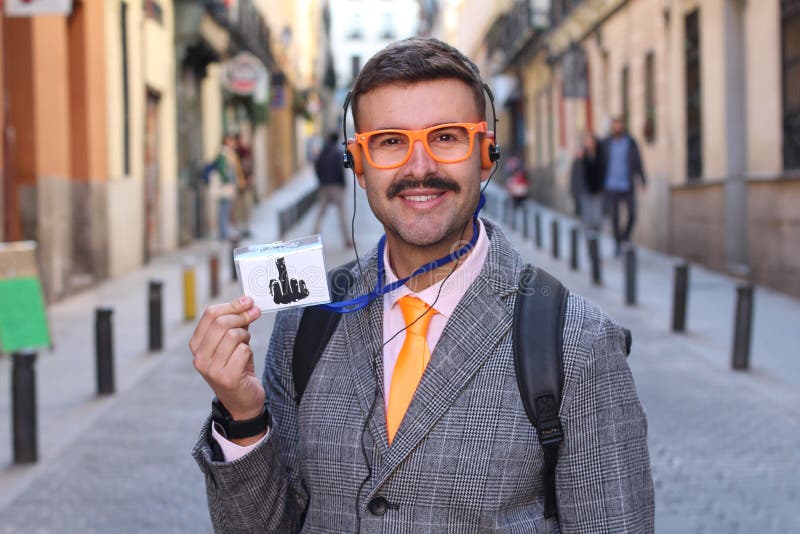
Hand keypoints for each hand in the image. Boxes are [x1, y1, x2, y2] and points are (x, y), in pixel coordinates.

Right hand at [190, 296, 263, 420]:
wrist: (242, 402)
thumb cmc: (236, 368)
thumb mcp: (231, 343)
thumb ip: (235, 323)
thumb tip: (246, 302)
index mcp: (196, 345)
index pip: (210, 314)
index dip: (232, 304)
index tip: (248, 300)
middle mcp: (199, 357)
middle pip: (222, 322)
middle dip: (242, 316)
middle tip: (255, 313)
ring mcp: (211, 369)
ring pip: (234, 335)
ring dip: (246, 336)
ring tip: (246, 344)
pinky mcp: (227, 378)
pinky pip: (243, 351)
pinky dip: (249, 351)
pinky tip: (246, 360)